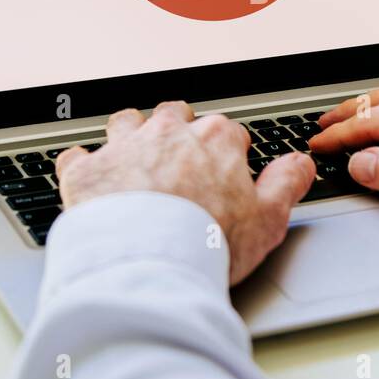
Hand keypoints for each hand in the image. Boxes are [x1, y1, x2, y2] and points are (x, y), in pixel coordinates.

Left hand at [56, 101, 316, 283]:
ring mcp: (123, 147)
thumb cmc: (207, 243)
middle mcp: (167, 133)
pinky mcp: (86, 171)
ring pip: (125, 122)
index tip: (225, 173)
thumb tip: (301, 163)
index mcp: (214, 140)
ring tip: (133, 160)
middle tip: (180, 160)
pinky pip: (77, 156)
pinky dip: (83, 166)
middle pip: (174, 115)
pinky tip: (88, 180)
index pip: (226, 132)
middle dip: (177, 131)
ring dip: (129, 136)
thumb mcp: (268, 220)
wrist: (148, 263)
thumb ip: (287, 184)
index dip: (227, 153)